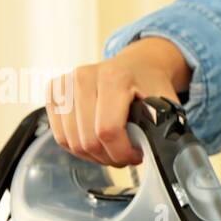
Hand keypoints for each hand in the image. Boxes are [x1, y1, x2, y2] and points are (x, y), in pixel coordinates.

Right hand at [43, 37, 191, 166]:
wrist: (136, 63)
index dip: (122, 153)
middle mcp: (84, 77)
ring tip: (112, 148)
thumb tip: (166, 154)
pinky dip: (78, 148)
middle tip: (125, 155)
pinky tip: (96, 142)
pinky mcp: (54, 92)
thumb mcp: (166, 102)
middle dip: (110, 157)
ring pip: (71, 142)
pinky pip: (60, 136)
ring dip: (94, 155)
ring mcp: (65, 83)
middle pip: (88, 140)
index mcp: (114, 78)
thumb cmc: (149, 84)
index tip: (136, 155)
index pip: (108, 130)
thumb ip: (166, 127)